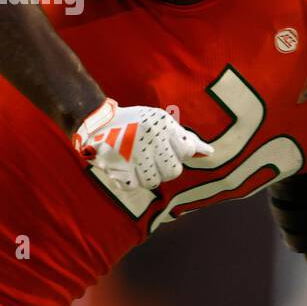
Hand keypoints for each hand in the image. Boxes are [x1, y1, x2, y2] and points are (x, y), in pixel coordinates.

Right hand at [73, 98, 212, 190]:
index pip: (187, 151)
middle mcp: (149, 138)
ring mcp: (132, 153)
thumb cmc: (136, 123)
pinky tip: (126, 167)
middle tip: (151, 157)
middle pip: (173, 172)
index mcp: (162, 125)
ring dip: (147, 175)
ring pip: (154, 182)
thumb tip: (209, 152)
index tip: (164, 146)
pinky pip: (132, 186)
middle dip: (165, 168)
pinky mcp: (115, 165)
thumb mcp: (162, 122)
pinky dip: (129, 180)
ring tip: (138, 162)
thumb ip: (186, 138)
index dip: (178, 153)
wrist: (97, 120)